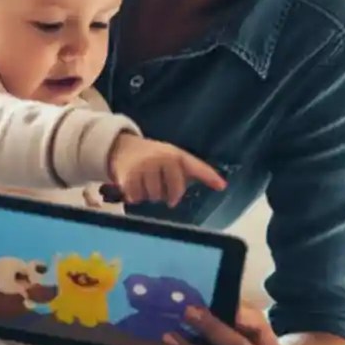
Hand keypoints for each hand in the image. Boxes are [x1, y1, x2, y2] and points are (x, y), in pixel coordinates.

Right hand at [107, 134, 226, 206]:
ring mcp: (144, 166)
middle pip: (174, 192)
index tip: (222, 186)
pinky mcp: (128, 175)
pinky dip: (135, 196)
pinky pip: (136, 197)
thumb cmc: (153, 156)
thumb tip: (221, 185)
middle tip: (163, 189)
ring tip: (146, 183)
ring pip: (154, 197)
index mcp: (175, 155)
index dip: (209, 176)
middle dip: (170, 195)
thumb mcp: (172, 157)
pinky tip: (134, 186)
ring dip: (150, 195)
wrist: (122, 146)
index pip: (195, 166)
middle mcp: (161, 159)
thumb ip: (193, 171)